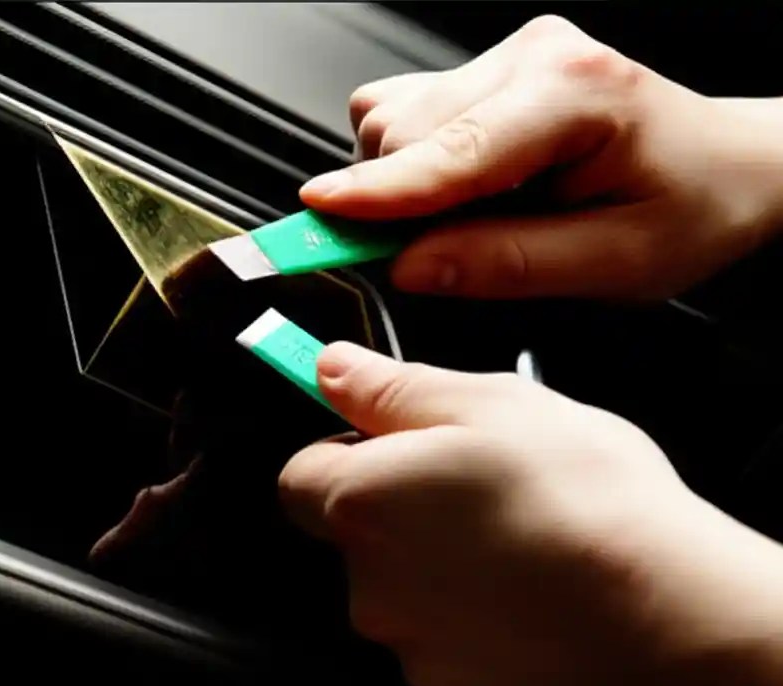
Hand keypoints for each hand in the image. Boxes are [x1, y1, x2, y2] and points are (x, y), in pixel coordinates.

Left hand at [279, 341, 782, 685]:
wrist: (668, 614)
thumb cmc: (584, 503)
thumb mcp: (487, 402)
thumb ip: (391, 387)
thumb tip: (330, 368)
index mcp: (361, 500)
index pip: (300, 471)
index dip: (344, 447)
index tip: (391, 437)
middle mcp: (367, 580)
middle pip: (352, 529)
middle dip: (399, 501)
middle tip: (476, 480)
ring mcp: (408, 638)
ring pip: (400, 581)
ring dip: (436, 555)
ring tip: (516, 533)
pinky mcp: (450, 681)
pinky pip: (439, 629)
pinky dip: (468, 607)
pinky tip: (526, 583)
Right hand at [302, 15, 782, 300]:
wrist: (727, 164)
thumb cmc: (692, 205)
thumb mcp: (618, 262)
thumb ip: (509, 264)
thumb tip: (411, 265)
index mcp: (574, 93)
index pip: (452, 150)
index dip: (379, 192)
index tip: (319, 216)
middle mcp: (532, 58)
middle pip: (402, 132)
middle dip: (394, 204)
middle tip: (433, 259)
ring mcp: (505, 58)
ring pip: (391, 120)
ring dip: (402, 183)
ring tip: (474, 220)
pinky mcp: (483, 72)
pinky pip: (402, 111)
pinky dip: (409, 162)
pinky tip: (459, 189)